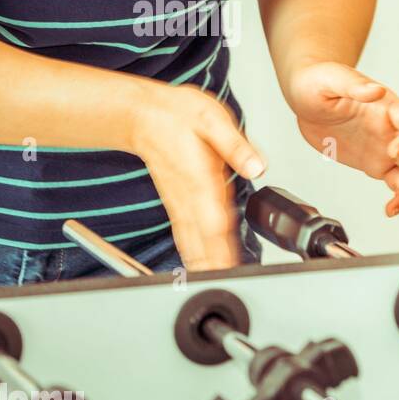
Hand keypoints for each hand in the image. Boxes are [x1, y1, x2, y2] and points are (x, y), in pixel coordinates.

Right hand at [129, 84, 266, 271]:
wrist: (142, 115)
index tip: (231, 266)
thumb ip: (236, 146)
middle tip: (230, 284)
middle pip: (204, 239)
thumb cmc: (177, 115)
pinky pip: (184, 233)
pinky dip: (192, 252)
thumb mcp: (212, 119)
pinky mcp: (177, 203)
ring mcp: (181, 202)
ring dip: (204, 263)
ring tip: (218, 282)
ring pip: (192, 240)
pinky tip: (199, 266)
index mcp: (201, 179)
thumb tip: (256, 166)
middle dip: (216, 264)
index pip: (215, 221)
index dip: (223, 246)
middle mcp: (190, 196)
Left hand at [286, 60, 398, 215]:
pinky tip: (392, 210)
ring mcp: (389, 148)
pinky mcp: (378, 163)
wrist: (305, 96)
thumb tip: (376, 90)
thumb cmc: (318, 81)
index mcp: (389, 107)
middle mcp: (394, 129)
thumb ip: (353, 84)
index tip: (394, 152)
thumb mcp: (329, 79)